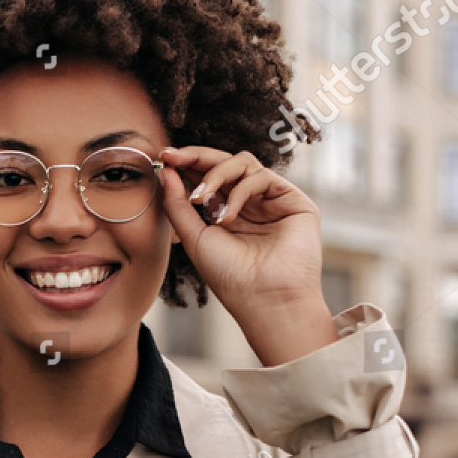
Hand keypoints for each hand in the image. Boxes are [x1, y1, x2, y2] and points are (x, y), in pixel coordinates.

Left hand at [159, 146, 338, 365]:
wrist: (265, 301)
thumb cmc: (231, 279)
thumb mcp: (195, 238)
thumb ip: (179, 205)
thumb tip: (166, 172)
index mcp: (228, 214)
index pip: (207, 178)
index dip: (187, 165)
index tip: (164, 159)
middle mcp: (251, 204)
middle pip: (224, 164)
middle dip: (196, 157)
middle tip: (173, 157)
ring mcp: (272, 201)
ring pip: (242, 163)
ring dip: (215, 175)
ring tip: (200, 199)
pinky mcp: (293, 201)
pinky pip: (261, 177)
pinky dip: (240, 191)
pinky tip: (229, 217)